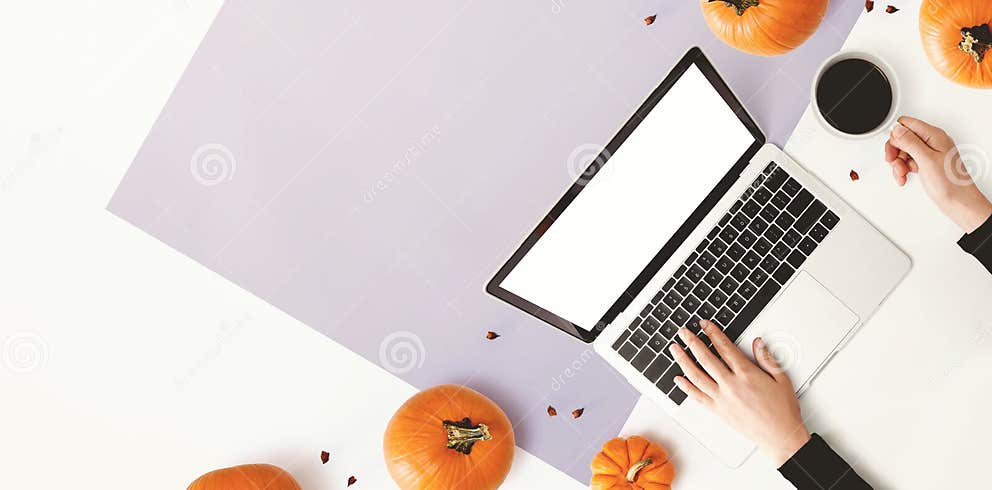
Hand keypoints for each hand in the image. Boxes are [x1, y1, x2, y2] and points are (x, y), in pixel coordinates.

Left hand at [669, 320, 809, 466]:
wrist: (780, 436)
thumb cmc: (782, 410)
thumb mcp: (781, 379)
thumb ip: (767, 359)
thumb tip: (757, 343)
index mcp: (747, 374)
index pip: (725, 348)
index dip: (713, 333)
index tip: (704, 324)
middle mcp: (731, 385)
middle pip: (706, 358)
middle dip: (692, 342)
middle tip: (683, 332)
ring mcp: (722, 399)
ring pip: (697, 376)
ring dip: (683, 360)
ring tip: (675, 349)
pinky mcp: (718, 411)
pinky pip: (697, 397)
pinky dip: (686, 387)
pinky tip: (678, 379)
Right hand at [885, 116, 991, 232]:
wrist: (958, 202)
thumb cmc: (949, 183)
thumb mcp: (926, 159)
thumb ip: (910, 142)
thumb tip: (896, 129)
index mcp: (934, 135)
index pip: (906, 124)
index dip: (896, 136)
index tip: (894, 149)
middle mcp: (932, 142)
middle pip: (902, 138)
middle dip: (895, 151)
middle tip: (895, 162)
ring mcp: (929, 153)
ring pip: (903, 151)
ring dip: (898, 163)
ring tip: (902, 173)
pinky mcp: (926, 164)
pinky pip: (908, 162)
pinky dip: (902, 169)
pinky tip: (904, 176)